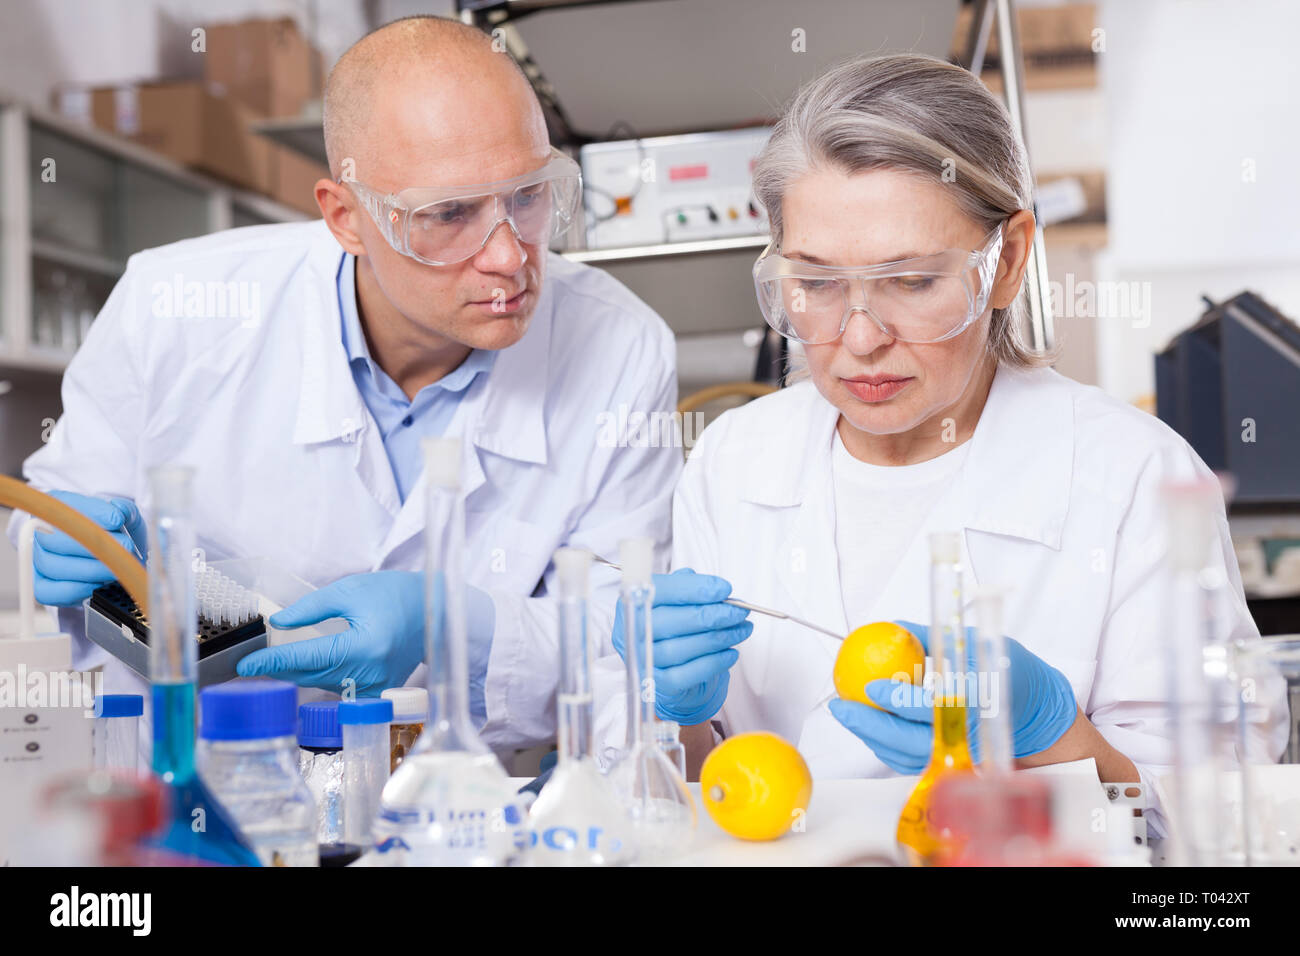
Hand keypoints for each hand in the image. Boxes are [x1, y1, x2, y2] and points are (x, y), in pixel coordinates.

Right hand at [32, 491, 146, 606]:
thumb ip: (125, 511)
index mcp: (57, 507)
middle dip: (94, 545)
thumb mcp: (122, 517)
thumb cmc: (113, 532)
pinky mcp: (42, 586)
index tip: (118, 520)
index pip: (64, 506)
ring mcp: (39, 559)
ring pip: (54, 566)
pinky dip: (79, 589)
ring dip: (92, 569)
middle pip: (55, 539)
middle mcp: (41, 532)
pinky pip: (52, 591)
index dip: (92, 514)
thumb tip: (120, 512)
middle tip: (125, 546)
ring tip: (118, 567)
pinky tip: (101, 583)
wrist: (110, 555)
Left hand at [236, 570, 423, 695]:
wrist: (436, 612)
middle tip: (250, 662)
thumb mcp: (351, 590)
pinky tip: (306, 666)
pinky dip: (319, 676)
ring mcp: (374, 688)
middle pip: (309, 676)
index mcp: (363, 647)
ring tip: (276, 659)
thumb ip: (311, 608)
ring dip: (298, 672)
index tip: (244, 666)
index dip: (273, 662)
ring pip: (321, 684)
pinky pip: (337, 687)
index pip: (307, 658)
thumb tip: (279, 622)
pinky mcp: (376, 692)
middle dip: (279, 668)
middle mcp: (369, 674)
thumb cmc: (396, 595)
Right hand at [612, 568, 751, 725]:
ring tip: (741, 629)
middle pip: (673, 621)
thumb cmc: (674, 626)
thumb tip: (716, 589)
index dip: (694, 589)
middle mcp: (633, 631)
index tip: (724, 589)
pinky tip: (731, 653)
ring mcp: (644, 659)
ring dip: (718, 638)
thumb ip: (689, 587)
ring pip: (681, 648)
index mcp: (633, 602)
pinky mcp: (659, 683)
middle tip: (739, 611)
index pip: (660, 591)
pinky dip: (714, 663)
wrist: (670, 666)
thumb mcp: (677, 599)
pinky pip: (688, 674)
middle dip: (713, 614)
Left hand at [828, 619, 1077, 771]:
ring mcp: (961, 756)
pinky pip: (913, 761)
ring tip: (846, 713)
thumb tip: (891, 627)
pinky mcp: (953, 765)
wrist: (1036, 711)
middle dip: (869, 725)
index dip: (896, 699)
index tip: (869, 685)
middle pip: (910, 740)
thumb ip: (932, 637)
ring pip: (908, 756)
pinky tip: (867, 726)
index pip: (931, 706)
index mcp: (979, 702)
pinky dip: (886, 746)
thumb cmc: (1005, 669)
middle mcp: (969, 736)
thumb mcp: (975, 642)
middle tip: (840, 705)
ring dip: (872, 737)